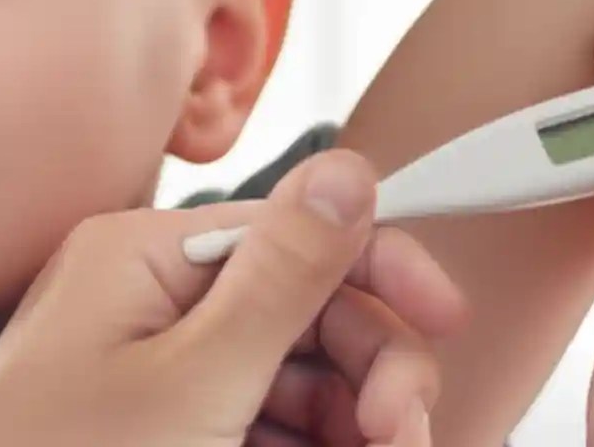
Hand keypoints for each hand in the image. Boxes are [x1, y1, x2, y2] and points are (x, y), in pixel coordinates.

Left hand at [0, 150, 466, 446]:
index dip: (384, 269)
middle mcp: (155, 304)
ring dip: (355, 418)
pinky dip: (314, 444)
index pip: (299, 231)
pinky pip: (272, 420)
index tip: (448, 313)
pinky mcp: (176, 429)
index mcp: (145, 261)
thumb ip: (283, 275)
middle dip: (372, 371)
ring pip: (302, 375)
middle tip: (402, 431)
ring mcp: (165, 373)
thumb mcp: (194, 380)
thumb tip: (349, 173)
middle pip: (311, 311)